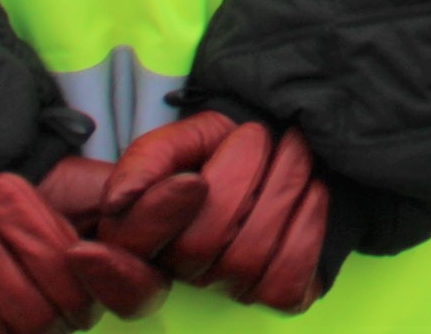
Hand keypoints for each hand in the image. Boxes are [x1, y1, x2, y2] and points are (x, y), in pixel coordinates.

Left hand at [0, 170, 165, 333]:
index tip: (83, 246)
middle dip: (23, 237)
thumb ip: (147, 197)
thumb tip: (195, 187)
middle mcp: (85, 316)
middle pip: (64, 299)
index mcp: (126, 279)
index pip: (136, 295)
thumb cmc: (53, 190)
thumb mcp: (101, 186)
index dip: (113, 276)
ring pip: (20, 312)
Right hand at [95, 115, 332, 311]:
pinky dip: (308, 226)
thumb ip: (148, 159)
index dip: (160, 215)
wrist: (283, 152)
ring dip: (283, 188)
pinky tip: (311, 191)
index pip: (134, 244)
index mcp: (145, 236)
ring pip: (247, 258)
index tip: (196, 180)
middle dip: (243, 175)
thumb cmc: (222, 150)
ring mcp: (229, 288)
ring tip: (293, 151)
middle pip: (201, 243)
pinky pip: (284, 283)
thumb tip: (119, 202)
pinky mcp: (277, 295)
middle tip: (260, 136)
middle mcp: (182, 272)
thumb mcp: (182, 140)